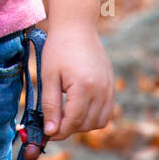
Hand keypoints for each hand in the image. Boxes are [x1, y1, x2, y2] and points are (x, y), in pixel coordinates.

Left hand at [29, 20, 114, 159]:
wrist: (77, 27)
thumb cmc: (59, 48)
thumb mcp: (48, 76)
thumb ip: (50, 105)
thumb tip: (50, 131)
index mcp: (84, 87)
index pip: (73, 121)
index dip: (59, 131)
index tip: (46, 133)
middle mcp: (101, 91)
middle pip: (87, 124)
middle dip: (69, 128)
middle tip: (53, 122)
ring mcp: (109, 89)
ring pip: (99, 122)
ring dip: (82, 124)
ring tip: (65, 114)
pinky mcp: (112, 86)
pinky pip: (107, 112)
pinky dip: (94, 116)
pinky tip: (79, 108)